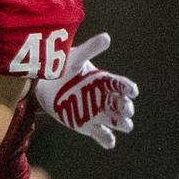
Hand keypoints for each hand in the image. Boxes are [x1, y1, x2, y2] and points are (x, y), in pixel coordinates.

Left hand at [35, 32, 136, 149]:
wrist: (46, 87)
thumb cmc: (64, 69)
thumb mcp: (75, 58)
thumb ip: (90, 50)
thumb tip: (107, 37)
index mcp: (105, 82)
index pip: (121, 85)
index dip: (128, 88)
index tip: (133, 91)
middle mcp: (105, 98)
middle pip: (122, 105)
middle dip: (126, 107)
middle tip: (126, 108)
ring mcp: (98, 113)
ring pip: (117, 121)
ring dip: (122, 123)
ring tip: (125, 124)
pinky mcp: (89, 126)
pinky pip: (102, 135)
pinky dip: (107, 139)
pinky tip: (109, 141)